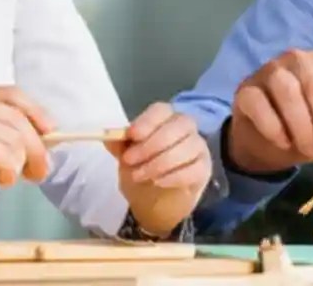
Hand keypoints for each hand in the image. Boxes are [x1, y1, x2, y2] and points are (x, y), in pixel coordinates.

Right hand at [0, 86, 54, 216]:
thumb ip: (4, 133)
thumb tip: (46, 136)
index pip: (13, 94)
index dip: (37, 112)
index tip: (51, 132)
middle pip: (19, 119)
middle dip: (37, 147)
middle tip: (41, 171)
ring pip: (15, 139)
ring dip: (21, 164)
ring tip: (10, 177)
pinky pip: (4, 155)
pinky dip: (10, 171)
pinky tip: (0, 179)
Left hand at [111, 102, 211, 235]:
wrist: (155, 202)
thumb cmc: (142, 170)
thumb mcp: (127, 158)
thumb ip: (120, 146)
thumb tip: (108, 136)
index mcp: (165, 119)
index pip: (162, 110)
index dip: (148, 121)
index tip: (131, 135)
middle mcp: (186, 128)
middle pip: (178, 126)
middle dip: (151, 144)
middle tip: (129, 160)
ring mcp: (198, 148)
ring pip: (187, 147)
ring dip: (159, 163)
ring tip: (139, 176)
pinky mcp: (204, 169)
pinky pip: (194, 169)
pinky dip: (174, 176)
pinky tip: (158, 182)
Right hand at [226, 48, 312, 173]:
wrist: (268, 142)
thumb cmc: (310, 127)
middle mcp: (297, 59)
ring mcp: (268, 72)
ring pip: (287, 91)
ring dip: (303, 127)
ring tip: (310, 152)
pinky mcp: (245, 90)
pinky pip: (258, 102)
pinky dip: (273, 126)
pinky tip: (284, 143)